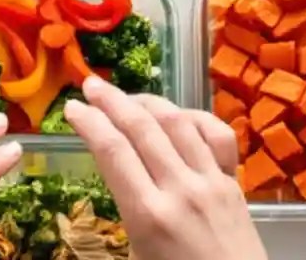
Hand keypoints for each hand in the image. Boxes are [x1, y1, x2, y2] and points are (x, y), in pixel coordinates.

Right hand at [65, 77, 267, 259]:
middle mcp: (180, 190)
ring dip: (148, 101)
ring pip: (177, 123)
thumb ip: (119, 222)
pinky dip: (194, 117)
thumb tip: (87, 209)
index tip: (71, 108)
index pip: (113, 152)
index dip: (89, 123)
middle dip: (112, 101)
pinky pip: (217, 135)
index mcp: (148, 216)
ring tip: (126, 95)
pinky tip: (178, 115)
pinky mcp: (234, 184)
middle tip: (90, 84)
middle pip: (142, 128)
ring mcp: (211, 182)